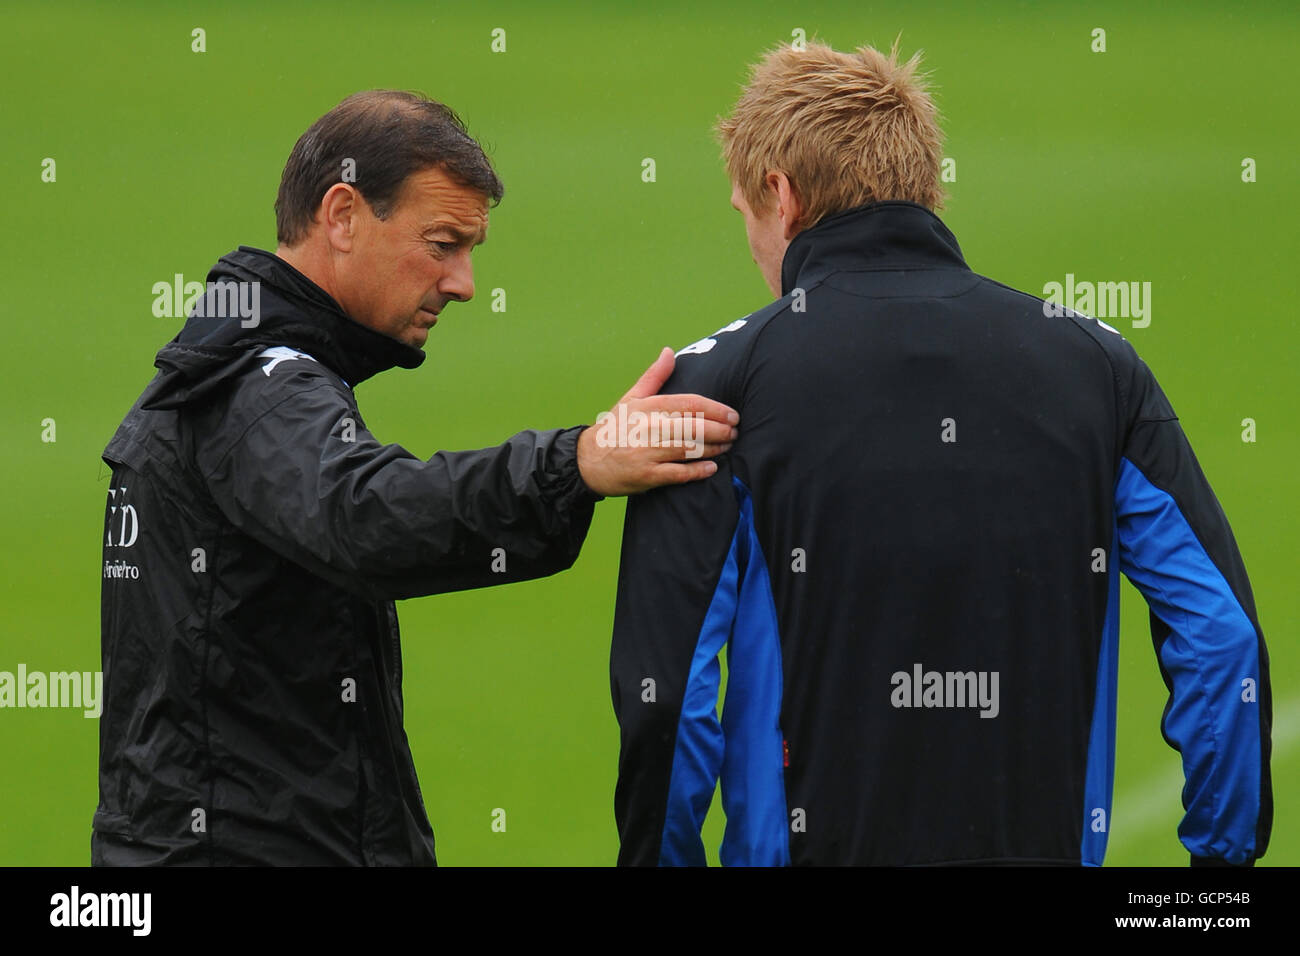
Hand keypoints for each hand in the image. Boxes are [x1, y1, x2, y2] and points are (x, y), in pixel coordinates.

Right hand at [577, 347, 739, 495]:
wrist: (586, 461)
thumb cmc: (614, 428)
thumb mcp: (631, 398)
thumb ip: (654, 376)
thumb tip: (669, 351)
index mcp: (648, 406)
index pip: (690, 404)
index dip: (715, 409)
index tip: (732, 414)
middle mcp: (648, 427)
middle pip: (693, 426)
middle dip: (719, 430)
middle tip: (735, 432)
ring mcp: (647, 452)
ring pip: (689, 449)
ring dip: (713, 449)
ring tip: (727, 447)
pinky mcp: (646, 475)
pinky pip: (677, 474)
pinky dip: (697, 471)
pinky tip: (712, 468)